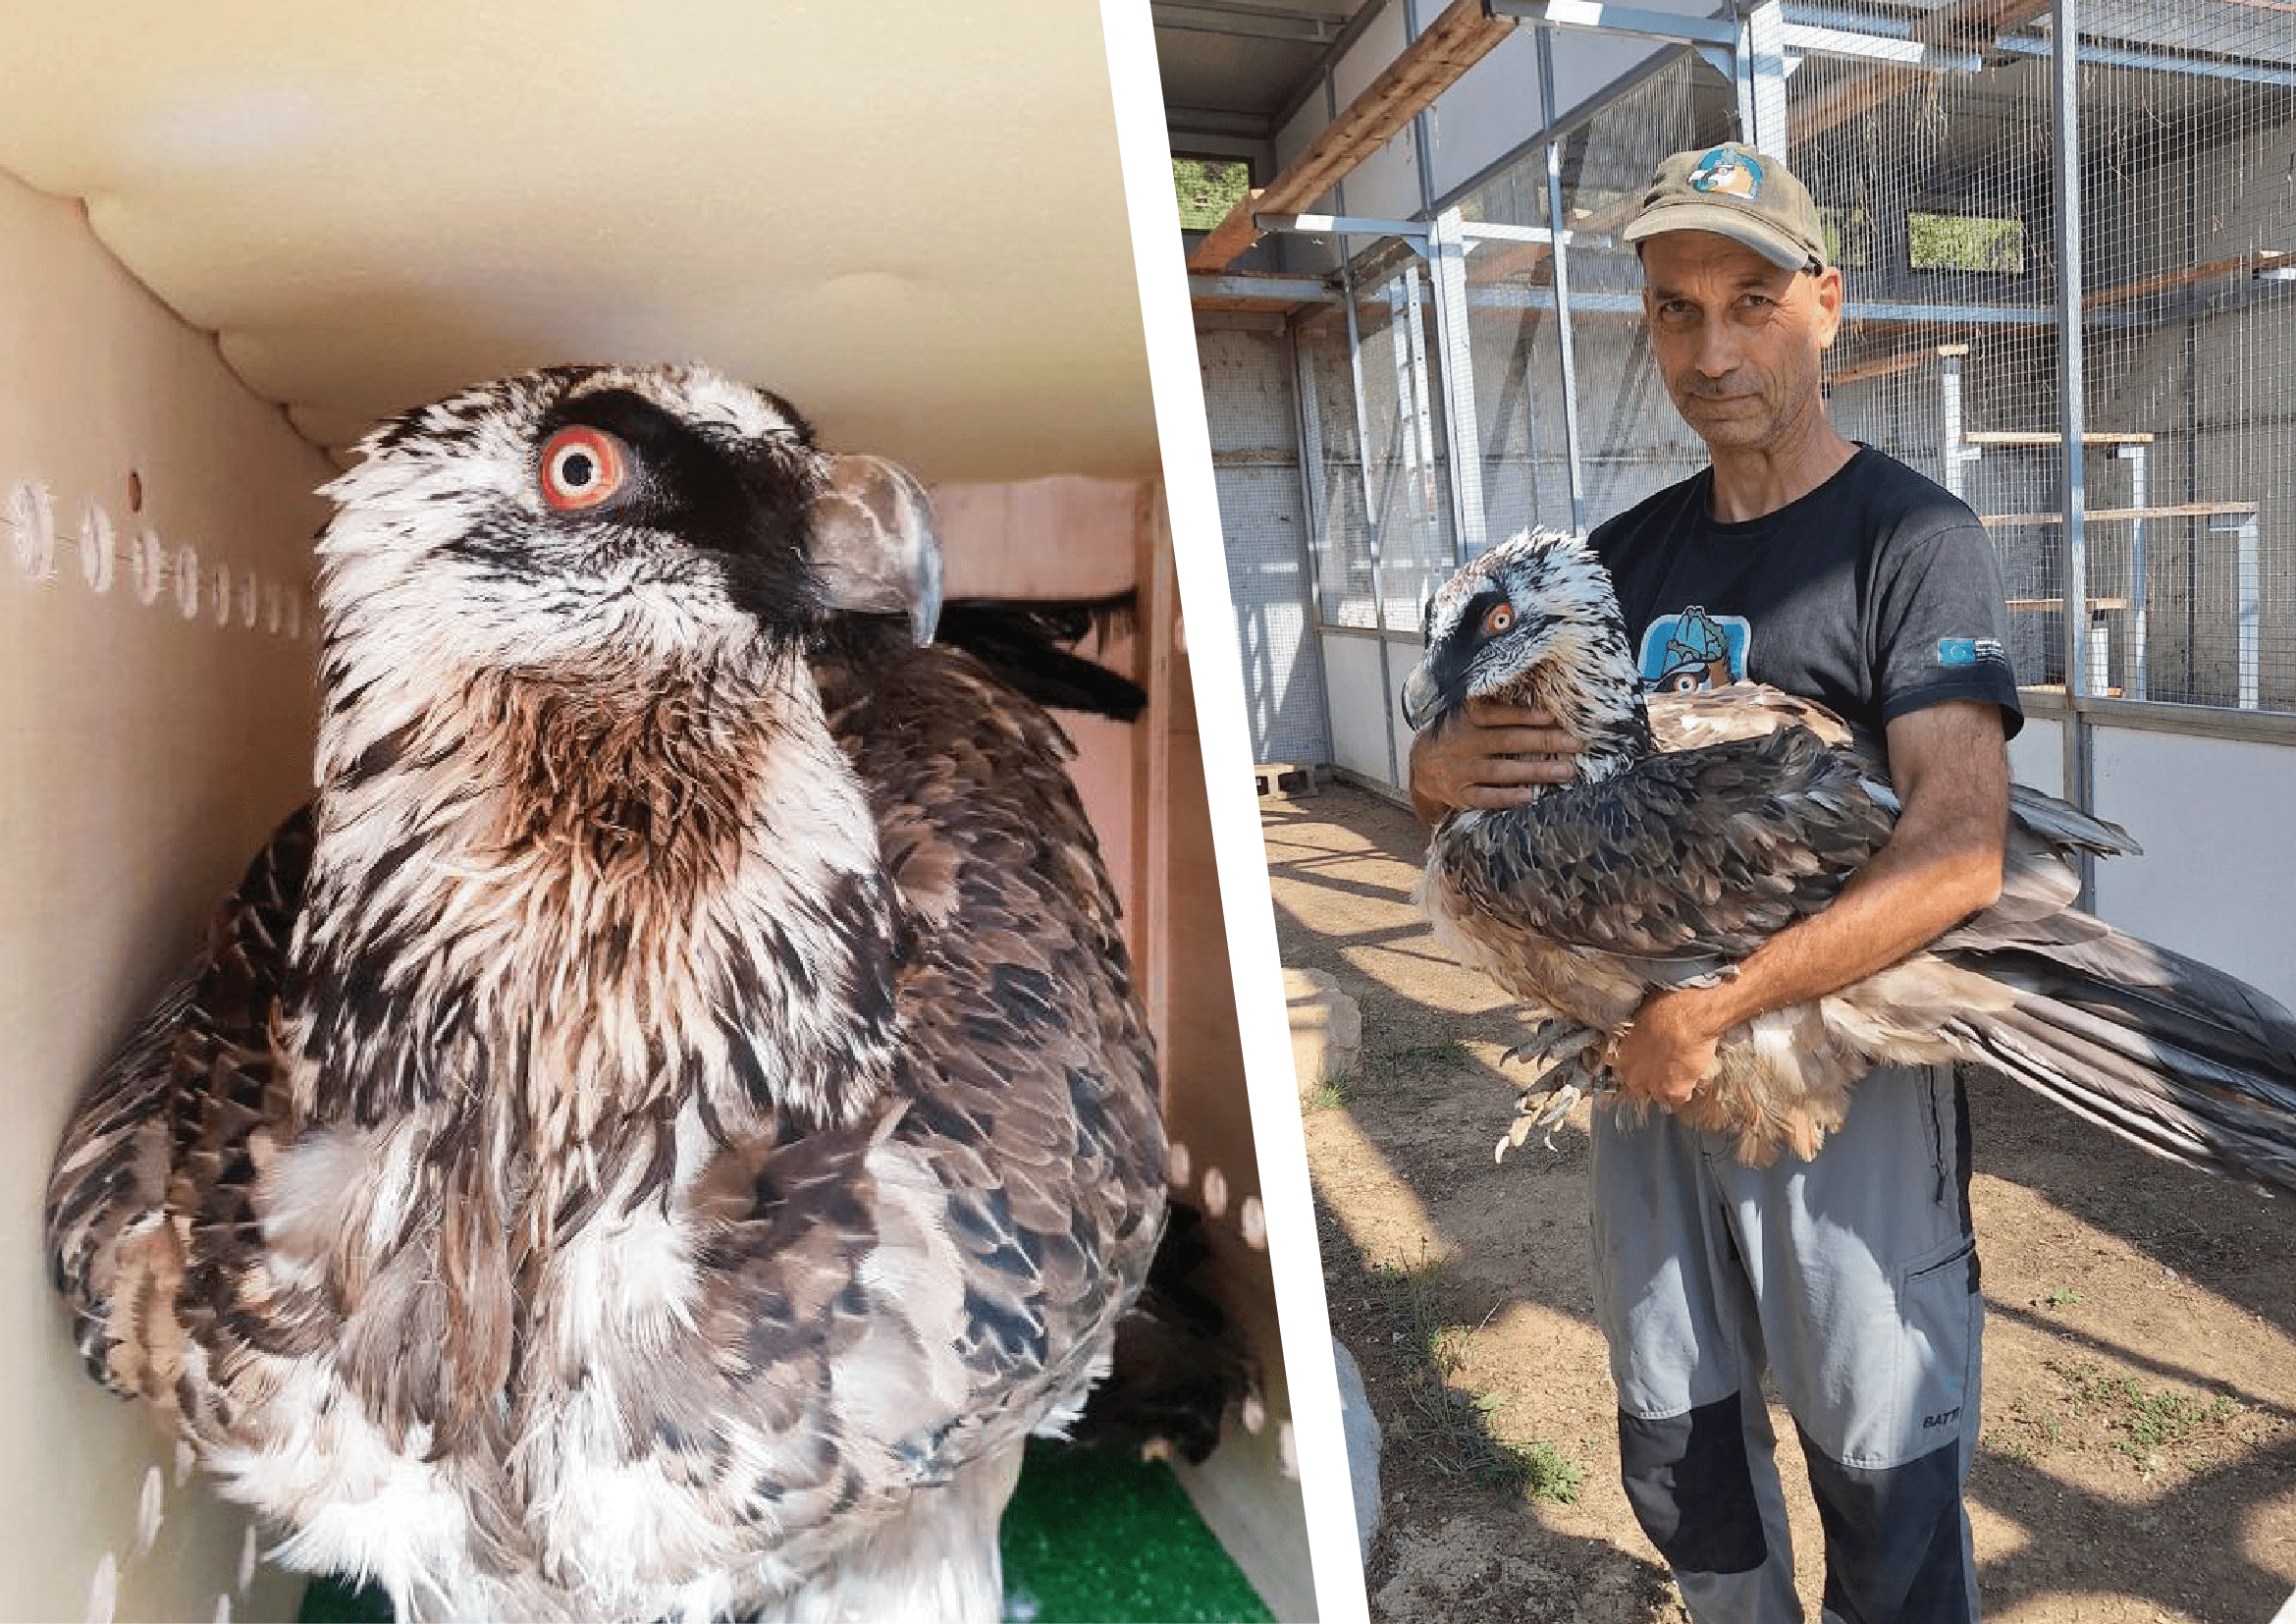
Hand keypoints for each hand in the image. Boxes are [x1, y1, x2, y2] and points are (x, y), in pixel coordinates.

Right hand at [1408, 698, 1585, 823]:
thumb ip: (1495, 710)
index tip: (1552, 717)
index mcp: (1465, 718)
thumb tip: (1543, 708)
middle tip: (1575, 744)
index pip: (1495, 714)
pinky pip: (1484, 797)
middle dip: (1543, 742)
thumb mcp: (1467, 716)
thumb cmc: (1459, 734)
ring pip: (1499, 770)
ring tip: (1565, 771)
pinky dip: (1506, 797)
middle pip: (1506, 741)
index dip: (1523, 715)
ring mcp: (1459, 770)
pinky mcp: (1458, 794)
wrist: (1420, 765)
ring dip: (1535, 771)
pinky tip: (1529, 797)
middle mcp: (1461, 743)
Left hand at [1606, 988, 1725, 1107]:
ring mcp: (1652, 1086)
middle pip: (1637, 1084)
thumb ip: (1634, 1033)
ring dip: (1665, 1085)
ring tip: (1678, 1070)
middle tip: (1662, 1064)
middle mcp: (1631, 1075)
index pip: (1616, 1067)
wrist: (1689, 1017)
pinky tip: (1689, 1076)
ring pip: (1657, 1094)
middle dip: (1648, 1076)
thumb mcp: (1638, 1016)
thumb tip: (1638, 1033)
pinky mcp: (1674, 1091)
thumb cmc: (1665, 1008)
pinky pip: (1677, 1099)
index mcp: (1618, 1055)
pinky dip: (1684, 1090)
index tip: (1639, 1058)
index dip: (1631, 1062)